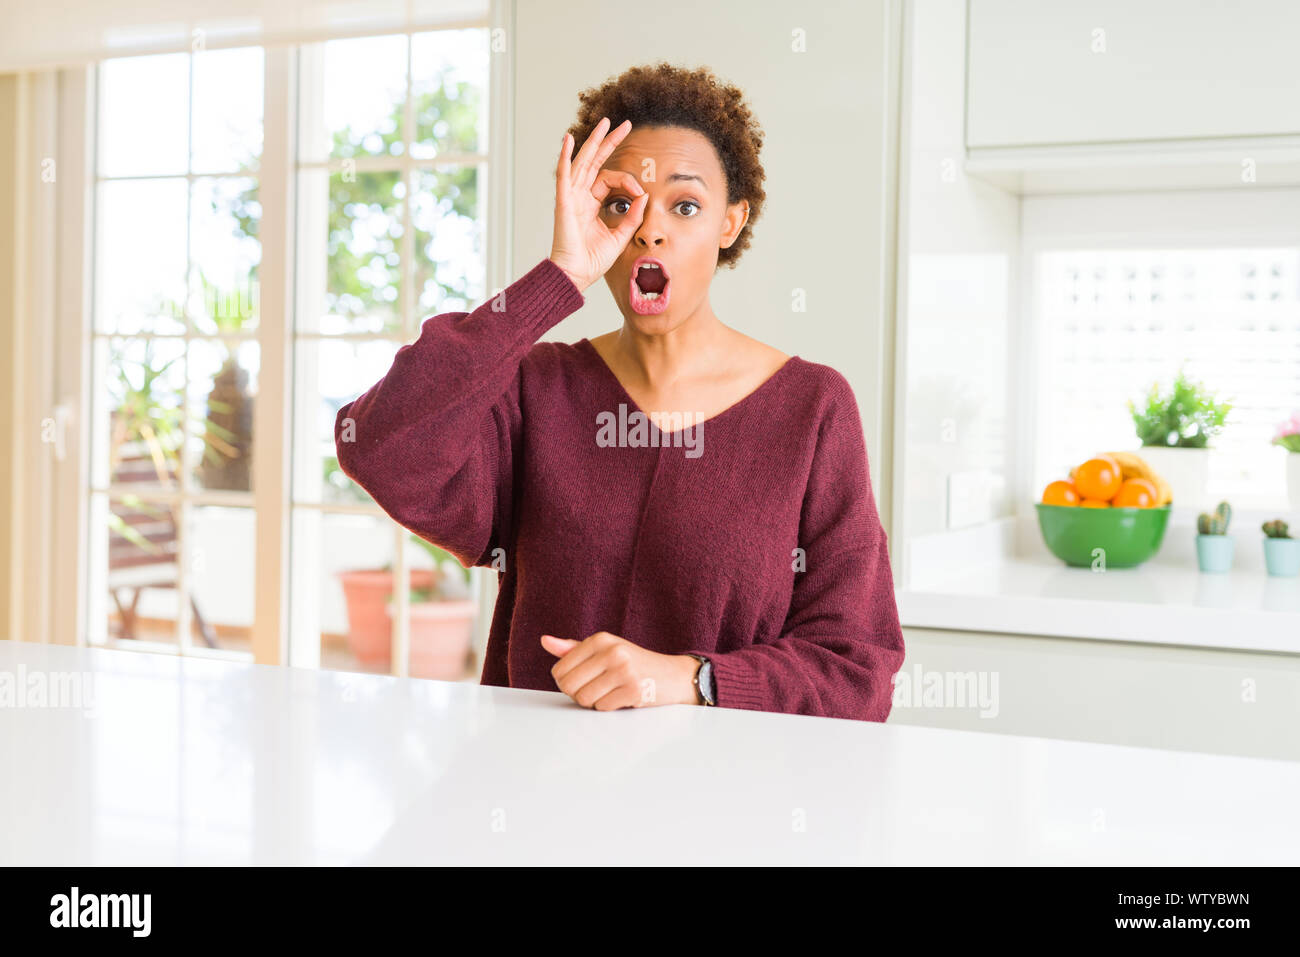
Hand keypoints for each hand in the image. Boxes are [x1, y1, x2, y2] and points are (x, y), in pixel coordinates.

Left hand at [542, 631, 697, 710]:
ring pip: (584, 699)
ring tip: (610, 692)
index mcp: (600, 639)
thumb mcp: (604, 650)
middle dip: (578, 693)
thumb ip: (573, 649)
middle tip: (596, 688)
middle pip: (569, 686)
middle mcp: (612, 651)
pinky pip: (602, 707)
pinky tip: (621, 697)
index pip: (560, 670)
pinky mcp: (634, 690)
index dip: (567, 681)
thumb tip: (545, 641)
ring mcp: (624, 670)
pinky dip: (609, 707)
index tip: (583, 680)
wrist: (671, 675)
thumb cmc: (633, 663)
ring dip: (594, 702)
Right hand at [549, 117, 647, 292]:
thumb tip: (644, 198)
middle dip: (609, 142)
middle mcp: (580, 196)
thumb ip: (632, 217)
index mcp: (592, 204)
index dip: (628, 182)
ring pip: (583, 162)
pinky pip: (564, 175)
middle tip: (623, 125)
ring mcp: (571, 197)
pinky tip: (568, 140)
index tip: (641, 193)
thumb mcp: (620, 236)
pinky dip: (565, 157)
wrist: (577, 274)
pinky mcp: (564, 202)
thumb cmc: (593, 260)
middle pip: (595, 162)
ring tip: (604, 124)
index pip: (610, 180)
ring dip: (593, 142)